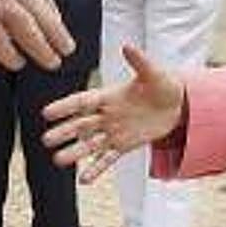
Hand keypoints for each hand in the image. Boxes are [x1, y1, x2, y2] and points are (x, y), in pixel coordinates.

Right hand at [0, 0, 73, 69]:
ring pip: (29, 29)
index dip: (45, 1)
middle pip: (39, 8)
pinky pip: (3, 44)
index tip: (53, 13)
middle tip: (66, 43)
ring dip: (44, 48)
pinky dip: (13, 56)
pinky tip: (17, 64)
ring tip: (52, 61)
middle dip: (56, 29)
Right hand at [41, 44, 186, 182]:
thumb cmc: (163, 85)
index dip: (65, 107)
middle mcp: (107, 115)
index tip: (47, 113)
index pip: (82, 102)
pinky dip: (96, 168)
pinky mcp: (124, 145)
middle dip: (64, 132)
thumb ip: (139, 62)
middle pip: (81, 125)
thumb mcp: (153, 73)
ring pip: (90, 144)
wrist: (178, 105)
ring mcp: (114, 132)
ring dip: (75, 152)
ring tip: (57, 161)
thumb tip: (127, 46)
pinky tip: (84, 180)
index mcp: (109, 96)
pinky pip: (108, 159)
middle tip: (46, 140)